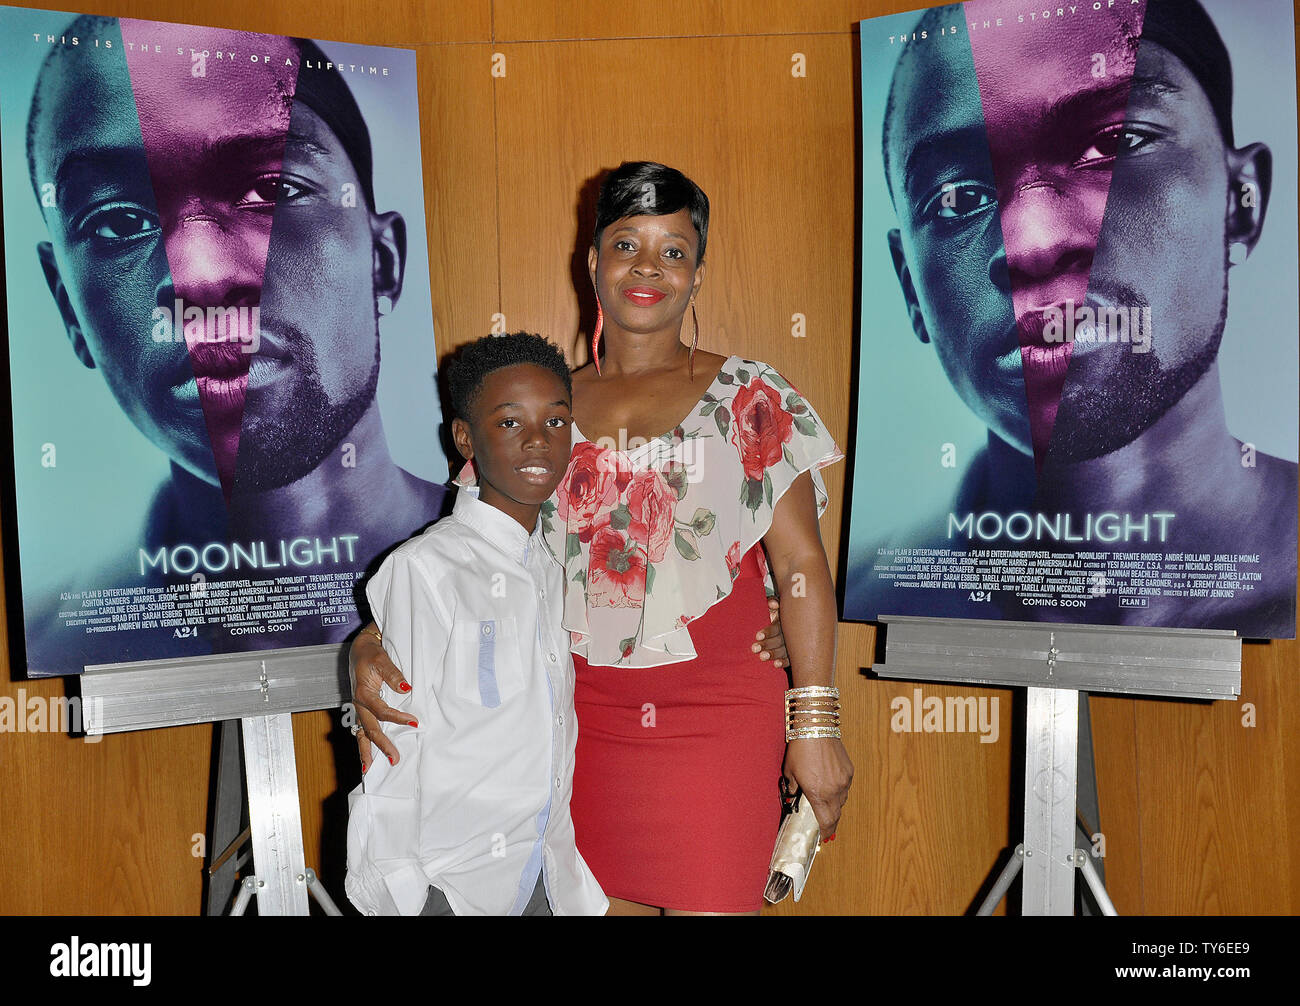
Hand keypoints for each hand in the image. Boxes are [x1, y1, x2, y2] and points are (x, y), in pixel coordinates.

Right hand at [349, 625, 412, 772]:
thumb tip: (407, 689)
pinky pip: (361, 730)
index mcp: (363, 693)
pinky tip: (366, 759)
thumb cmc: (370, 654)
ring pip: (361, 734)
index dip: (397, 718)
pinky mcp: (361, 710)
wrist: (359, 649)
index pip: (381, 711)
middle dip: (381, 746)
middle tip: (394, 759)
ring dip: (366, 752)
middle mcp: (358, 704)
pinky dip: (363, 745)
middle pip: (369, 729)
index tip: (414, 722)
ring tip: (368, 770)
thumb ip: (393, 675)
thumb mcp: (382, 660)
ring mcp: (358, 709)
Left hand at [751, 598, 788, 667]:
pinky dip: (783, 662)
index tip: (757, 636)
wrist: (788, 620)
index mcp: (783, 621)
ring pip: (783, 650)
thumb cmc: (774, 612)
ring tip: (762, 657)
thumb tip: (773, 604)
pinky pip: (790, 659)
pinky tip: (776, 664)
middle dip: (766, 644)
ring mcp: (791, 643)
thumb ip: (771, 602)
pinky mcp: (792, 653)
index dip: (767, 632)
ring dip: (773, 654)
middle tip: (754, 648)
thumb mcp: (772, 605)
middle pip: (779, 640)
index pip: (776, 627)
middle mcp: (788, 633)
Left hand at [783, 736, 852, 839]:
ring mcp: (844, 781)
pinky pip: (845, 788)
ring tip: (825, 806)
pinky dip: (838, 792)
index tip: (822, 838)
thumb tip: (792, 798)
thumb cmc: (800, 749)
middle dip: (830, 824)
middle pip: (836, 815)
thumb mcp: (790, 772)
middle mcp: (834, 790)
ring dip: (834, 807)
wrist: (817, 727)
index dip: (825, 832)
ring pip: (841, 801)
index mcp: (818, 793)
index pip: (826, 822)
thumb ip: (792, 789)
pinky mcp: (849, 771)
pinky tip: (830, 787)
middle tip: (825, 829)